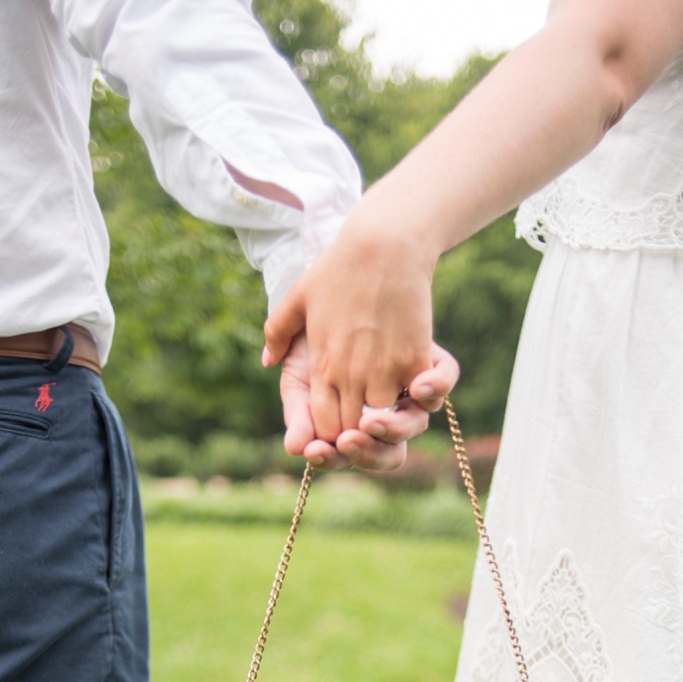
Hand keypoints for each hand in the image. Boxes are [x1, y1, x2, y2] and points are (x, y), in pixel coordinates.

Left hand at [263, 215, 437, 446]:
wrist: (384, 244)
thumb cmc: (338, 268)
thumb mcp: (297, 298)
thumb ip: (277, 332)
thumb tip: (267, 360)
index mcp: (320, 368)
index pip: (323, 426)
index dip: (330, 435)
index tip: (338, 426)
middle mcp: (349, 377)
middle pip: (351, 430)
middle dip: (356, 436)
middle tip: (362, 425)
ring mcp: (383, 370)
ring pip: (382, 421)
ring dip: (385, 421)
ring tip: (384, 407)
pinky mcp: (414, 359)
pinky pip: (415, 399)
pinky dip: (413, 399)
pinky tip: (409, 388)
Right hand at [276, 332, 458, 471]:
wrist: (347, 283)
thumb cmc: (314, 334)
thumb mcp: (297, 369)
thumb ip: (296, 408)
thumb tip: (293, 448)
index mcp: (350, 421)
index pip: (345, 453)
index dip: (331, 456)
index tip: (317, 450)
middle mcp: (383, 411)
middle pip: (386, 450)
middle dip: (365, 451)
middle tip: (347, 442)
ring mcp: (408, 390)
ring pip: (415, 423)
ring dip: (396, 429)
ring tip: (371, 421)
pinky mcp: (430, 362)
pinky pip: (443, 383)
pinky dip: (434, 390)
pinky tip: (416, 388)